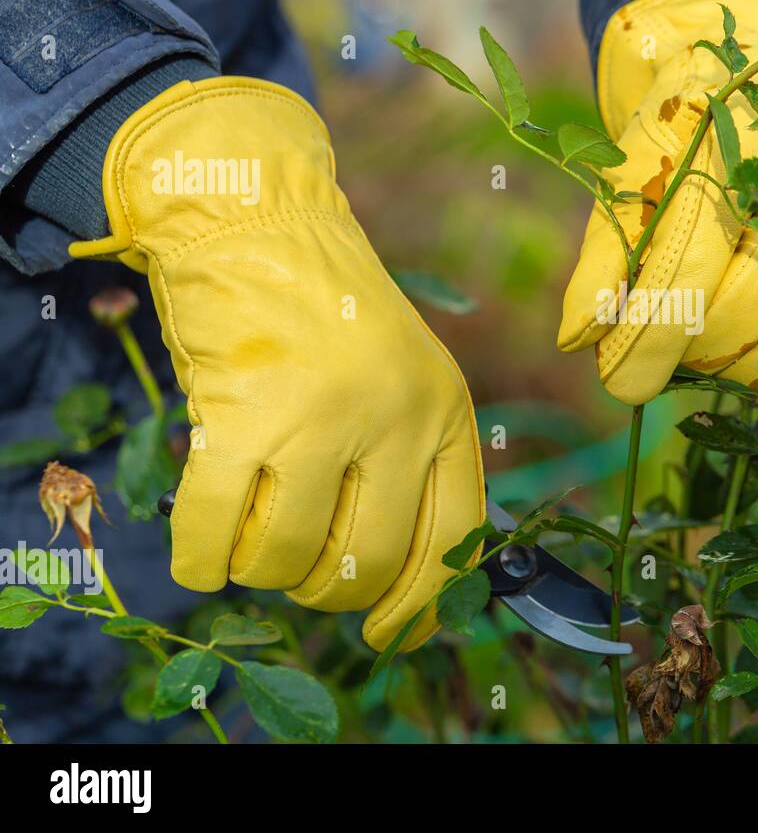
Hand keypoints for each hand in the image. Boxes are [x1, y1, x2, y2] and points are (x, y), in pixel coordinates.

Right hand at [71, 77, 483, 651]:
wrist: (258, 222)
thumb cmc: (328, 314)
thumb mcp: (407, 377)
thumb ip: (412, 464)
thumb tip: (403, 594)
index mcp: (446, 409)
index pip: (455, 539)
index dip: (422, 605)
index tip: (392, 636)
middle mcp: (396, 416)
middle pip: (370, 562)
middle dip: (329, 591)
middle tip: (302, 572)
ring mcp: (322, 416)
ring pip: (290, 557)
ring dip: (264, 571)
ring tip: (255, 538)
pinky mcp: (245, 415)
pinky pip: (217, 532)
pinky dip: (201, 560)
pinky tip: (200, 557)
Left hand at [558, 0, 757, 432]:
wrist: (756, 57)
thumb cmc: (682, 128)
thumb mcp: (628, 173)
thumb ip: (604, 255)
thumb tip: (578, 338)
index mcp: (727, 138)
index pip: (689, 261)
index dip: (652, 336)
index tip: (621, 383)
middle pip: (755, 302)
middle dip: (701, 352)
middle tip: (672, 359)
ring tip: (717, 367)